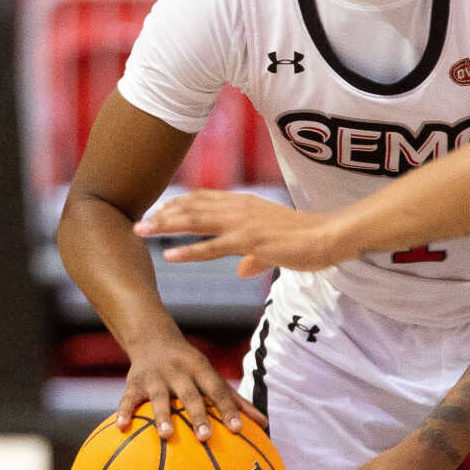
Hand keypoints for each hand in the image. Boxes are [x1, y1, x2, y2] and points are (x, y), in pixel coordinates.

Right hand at [118, 333, 266, 440]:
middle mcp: (180, 372)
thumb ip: (237, 401)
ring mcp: (156, 378)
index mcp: (202, 371)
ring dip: (162, 416)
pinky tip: (122, 428)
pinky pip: (128, 399)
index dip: (228, 409)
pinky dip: (125, 412)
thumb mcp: (213, 377)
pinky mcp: (134, 384)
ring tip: (166, 436)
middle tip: (205, 437)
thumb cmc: (191, 367)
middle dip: (198, 415)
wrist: (154, 339)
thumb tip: (265, 425)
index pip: (218, 391)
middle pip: (191, 394)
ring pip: (159, 398)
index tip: (238, 429)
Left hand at [134, 190, 345, 277]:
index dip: (179, 204)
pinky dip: (189, 251)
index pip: (205, 198)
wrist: (330, 237)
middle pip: (194, 207)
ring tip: (143, 232)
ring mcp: (244, 224)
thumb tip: (242, 270)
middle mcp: (241, 208)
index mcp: (246, 205)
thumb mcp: (276, 247)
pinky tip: (169, 255)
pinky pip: (213, 247)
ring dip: (167, 227)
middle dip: (164, 214)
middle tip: (139, 223)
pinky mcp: (251, 241)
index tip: (159, 212)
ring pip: (197, 221)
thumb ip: (255, 257)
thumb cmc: (308, 240)